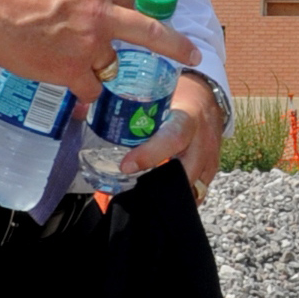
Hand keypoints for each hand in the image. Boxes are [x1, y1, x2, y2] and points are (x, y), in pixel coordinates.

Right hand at [0, 0, 199, 105]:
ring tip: (78, 63)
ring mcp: (89, 46)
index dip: (140, 6)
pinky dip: (84, 89)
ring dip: (102, 66)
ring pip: (112, 64)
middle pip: (151, 31)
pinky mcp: (72, 72)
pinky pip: (91, 87)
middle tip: (191, 54)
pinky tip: (73, 87)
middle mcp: (100, 15)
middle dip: (175, 44)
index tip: (152, 14)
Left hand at [119, 73, 223, 202]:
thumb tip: (86, 111)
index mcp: (187, 118)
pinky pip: (199, 191)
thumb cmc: (178, 95)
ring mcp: (210, 157)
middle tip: (134, 196)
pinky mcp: (212, 168)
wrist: (208, 97)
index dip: (150, 154)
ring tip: (147, 202)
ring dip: (171, 197)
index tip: (125, 166)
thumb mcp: (160, 96)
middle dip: (162, 189)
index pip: (172, 138)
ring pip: (194, 186)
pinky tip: (165, 201)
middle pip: (186, 171)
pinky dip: (182, 197)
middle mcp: (202, 140)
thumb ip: (134, 107)